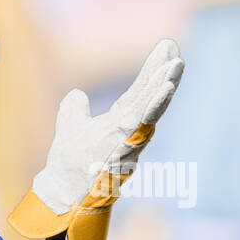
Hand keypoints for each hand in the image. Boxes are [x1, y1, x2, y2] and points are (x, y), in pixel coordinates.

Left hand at [9, 39, 184, 239]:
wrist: (62, 191)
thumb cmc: (69, 166)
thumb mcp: (70, 126)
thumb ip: (75, 110)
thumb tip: (76, 94)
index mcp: (121, 122)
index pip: (142, 91)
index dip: (154, 70)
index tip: (168, 47)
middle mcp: (130, 130)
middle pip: (152, 97)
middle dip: (166, 74)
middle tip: (177, 52)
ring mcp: (130, 139)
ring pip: (152, 109)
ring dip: (165, 86)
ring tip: (176, 65)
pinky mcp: (124, 146)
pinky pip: (142, 123)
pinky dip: (155, 104)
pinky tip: (166, 88)